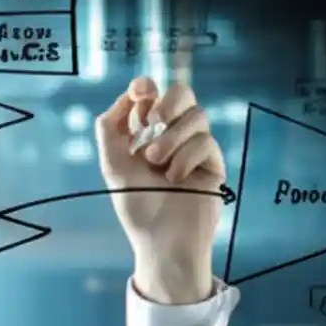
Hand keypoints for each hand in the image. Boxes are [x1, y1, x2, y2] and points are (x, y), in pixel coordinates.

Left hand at [95, 77, 226, 301]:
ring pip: (196, 116)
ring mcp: (196, 149)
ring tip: (155, 161)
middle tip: (154, 121)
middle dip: (168, 102)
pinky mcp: (214, 163)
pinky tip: (175, 178)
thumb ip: (110, 127)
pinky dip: (185, 157)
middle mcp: (173, 136)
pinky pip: (205, 142)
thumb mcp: (112, 163)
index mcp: (146, 134)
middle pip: (183, 94)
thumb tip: (126, 96)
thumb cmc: (135, 204)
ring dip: (171, 136)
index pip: (153, 96)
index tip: (140, 91)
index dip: (146, 86)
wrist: (161, 239)